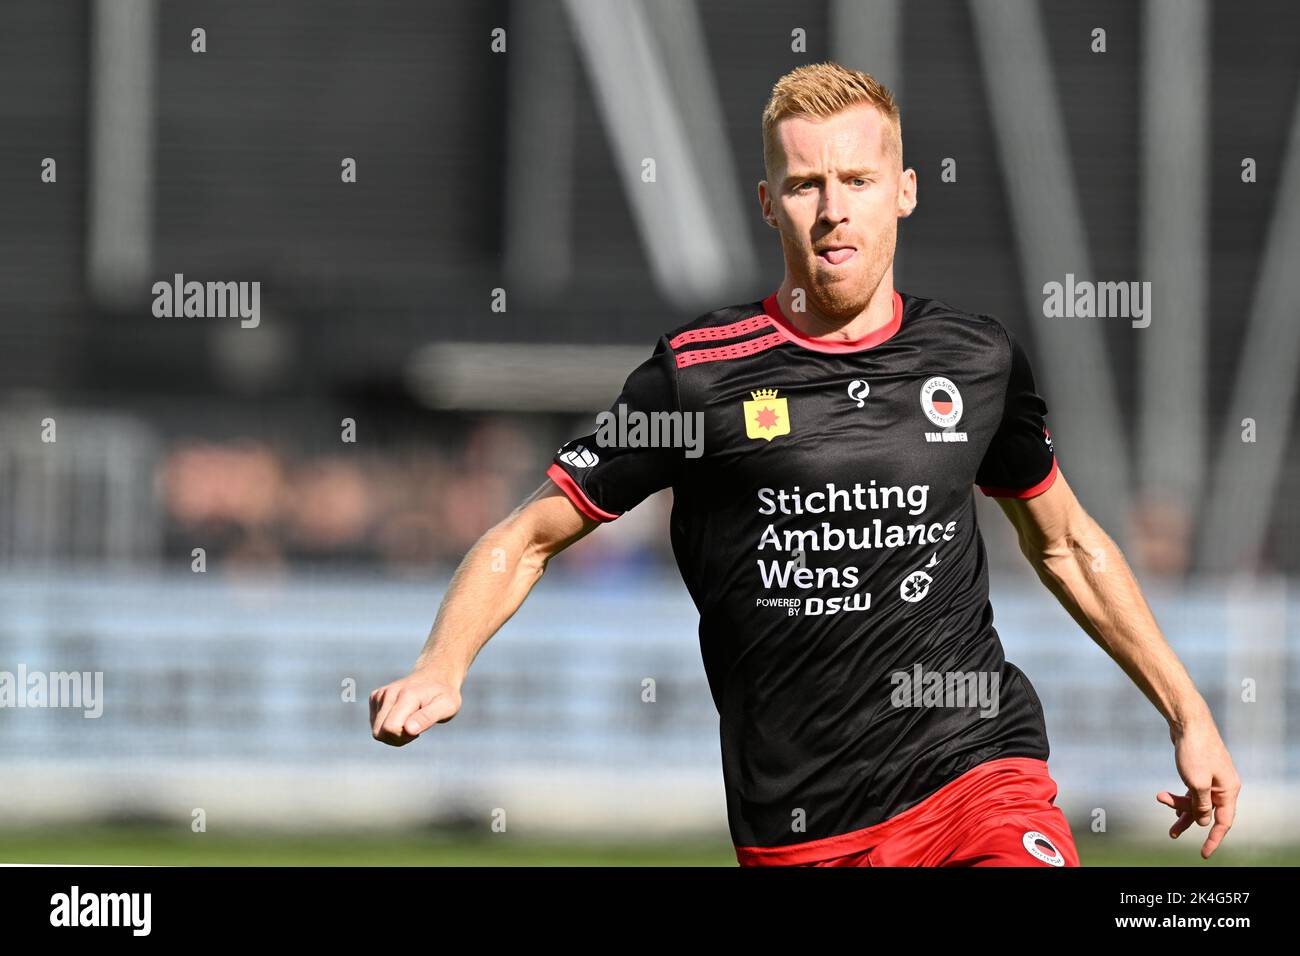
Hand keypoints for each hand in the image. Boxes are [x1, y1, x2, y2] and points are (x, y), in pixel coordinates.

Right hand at [370, 670, 462, 745]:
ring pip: (376, 731)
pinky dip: (388, 726)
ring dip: (393, 734)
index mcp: (407, 695)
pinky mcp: (375, 696)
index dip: (404, 737)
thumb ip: (428, 718)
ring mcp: (381, 694)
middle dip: (398, 738)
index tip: (419, 728)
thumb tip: (409, 729)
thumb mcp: (447, 706)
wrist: (436, 676)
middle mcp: (390, 692)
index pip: (390, 728)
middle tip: (416, 727)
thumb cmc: (443, 695)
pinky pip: (375, 724)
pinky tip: (403, 717)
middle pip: (379, 733)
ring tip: (411, 721)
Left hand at [1156, 717, 1240, 858]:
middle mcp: (1223, 786)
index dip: (1214, 839)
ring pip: (1196, 800)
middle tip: (1171, 834)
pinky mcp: (1200, 771)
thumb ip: (1201, 805)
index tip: (1204, 853)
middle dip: (1188, 821)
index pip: (1224, 822)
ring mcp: (1211, 778)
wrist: (1188, 721)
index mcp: (1228, 790)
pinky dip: (1179, 794)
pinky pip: (1191, 790)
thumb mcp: (1196, 783)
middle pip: (1207, 811)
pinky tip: (1166, 798)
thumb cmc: (1195, 750)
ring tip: (1161, 802)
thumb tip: (1204, 821)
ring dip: (1178, 805)